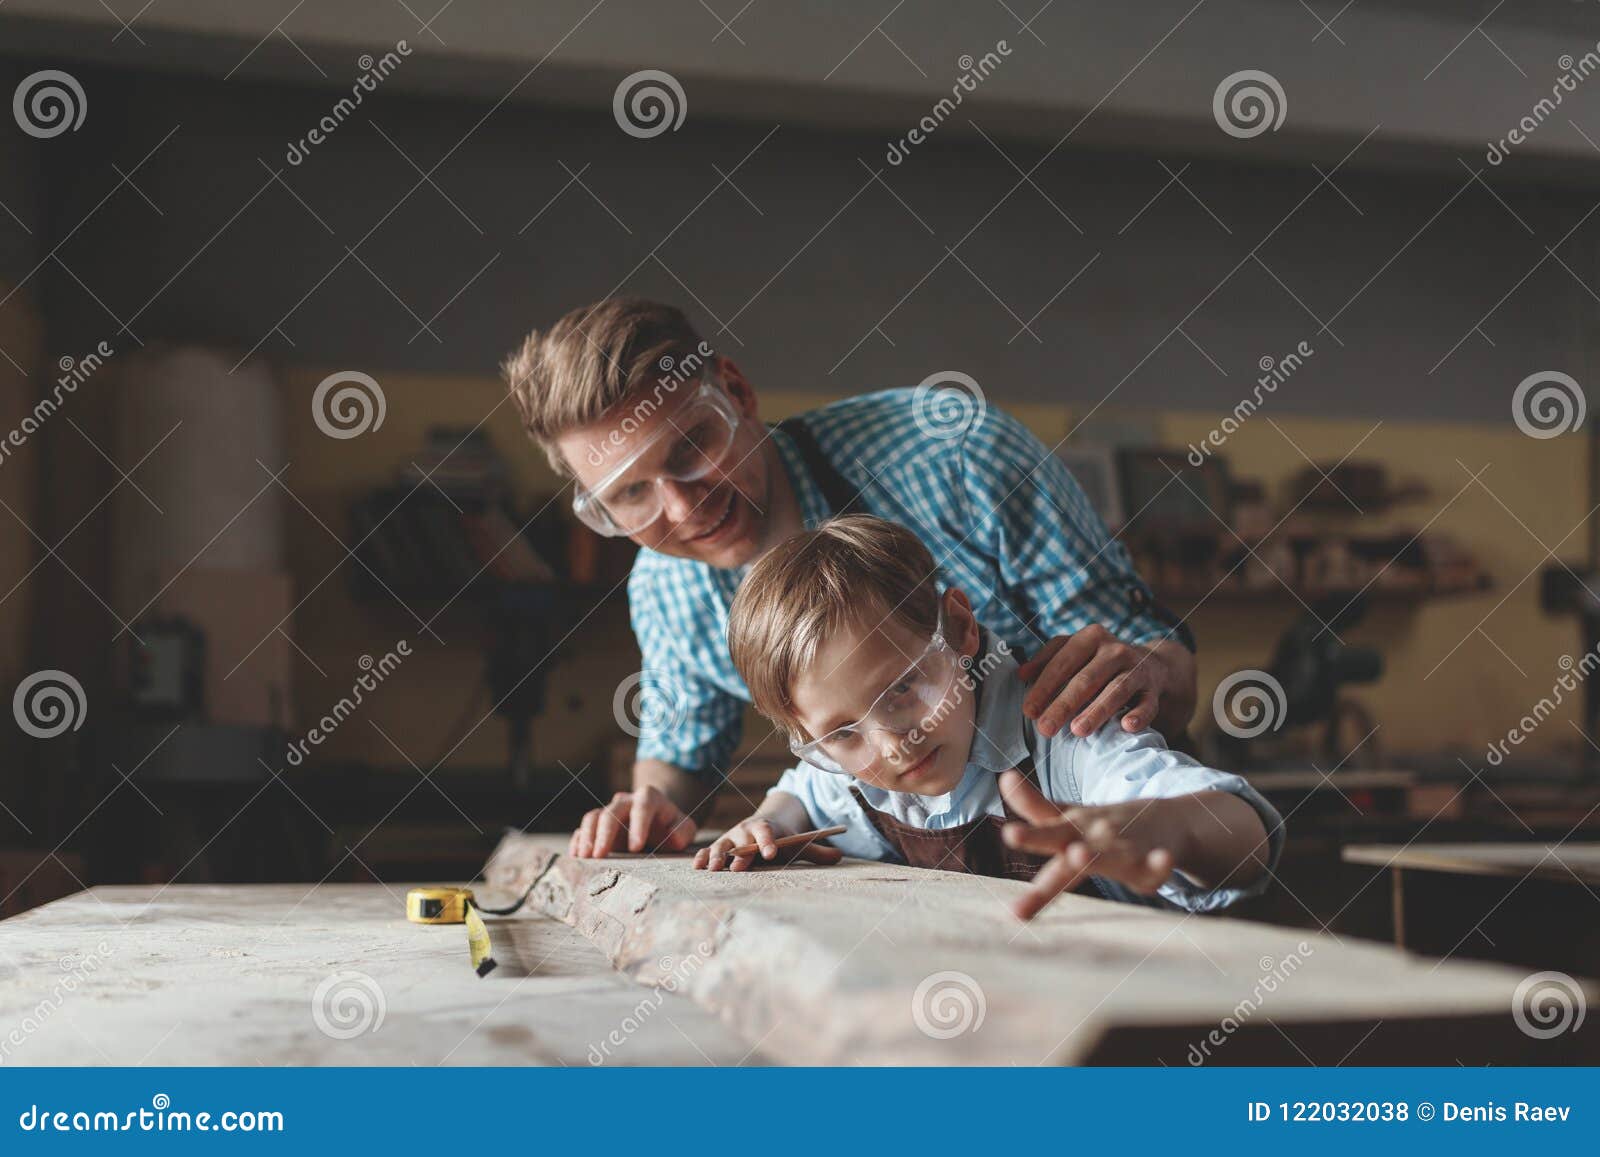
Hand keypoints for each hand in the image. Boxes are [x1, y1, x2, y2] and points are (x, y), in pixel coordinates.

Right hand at [569, 784, 696, 857]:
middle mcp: (625, 801)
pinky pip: (583, 828)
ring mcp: (609, 812)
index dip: (638, 825)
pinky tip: (576, 856)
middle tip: (599, 855)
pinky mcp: (597, 825)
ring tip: (584, 857)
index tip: (636, 848)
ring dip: (587, 837)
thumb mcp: (684, 828)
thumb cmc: (672, 827)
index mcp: (649, 798)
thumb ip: (683, 831)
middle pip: (611, 811)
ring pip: (593, 817)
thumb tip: (672, 838)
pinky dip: (578, 840)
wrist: (656, 821)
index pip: (643, 806)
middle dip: (605, 834)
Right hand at [692, 816, 844, 871]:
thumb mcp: (798, 843)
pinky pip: (709, 851)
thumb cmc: (781, 839)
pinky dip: (702, 858)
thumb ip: (817, 851)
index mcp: (767, 828)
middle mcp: (746, 831)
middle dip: (738, 854)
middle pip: (742, 841)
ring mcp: (731, 838)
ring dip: (716, 856)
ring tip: (711, 868)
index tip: (772, 853)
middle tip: (735, 867)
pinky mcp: (720, 846)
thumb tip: (840, 855)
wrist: (762, 826)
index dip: (769, 842)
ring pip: (722, 845)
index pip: (768, 833)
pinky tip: (696, 868)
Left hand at [996, 769, 1175, 920]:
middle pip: (1062, 838)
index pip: (1042, 831)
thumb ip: (1035, 806)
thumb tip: (1003, 777)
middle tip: (1012, 835)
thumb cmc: (1107, 825)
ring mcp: (1124, 848)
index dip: (1026, 834)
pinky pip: (1156, 867)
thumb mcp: (1069, 817)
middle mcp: (1092, 836)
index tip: (1007, 833)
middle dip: (1037, 838)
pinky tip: (1163, 860)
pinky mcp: (1153, 864)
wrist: (1167, 820)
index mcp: (1070, 829)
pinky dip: (1160, 864)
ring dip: (1093, 855)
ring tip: (1077, 854)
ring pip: (1107, 855)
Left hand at [1017, 626, 1186, 738]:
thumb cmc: (1098, 661)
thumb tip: (1021, 675)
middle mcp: (1115, 649)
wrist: (1147, 664)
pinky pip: (1147, 703)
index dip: (1044, 687)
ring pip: (1116, 690)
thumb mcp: (1073, 652)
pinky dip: (1139, 714)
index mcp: (1090, 637)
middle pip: (1086, 679)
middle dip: (1064, 704)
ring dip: (1097, 711)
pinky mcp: (1152, 689)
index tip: (1029, 711)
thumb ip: (1047, 660)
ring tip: (1078, 730)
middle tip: (1045, 728)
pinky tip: (1127, 726)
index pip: (1062, 662)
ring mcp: (1137, 668)